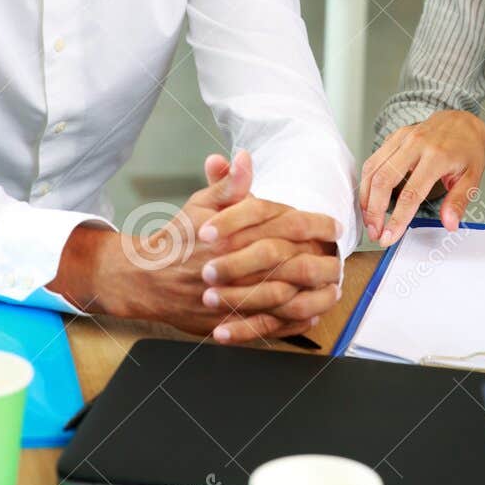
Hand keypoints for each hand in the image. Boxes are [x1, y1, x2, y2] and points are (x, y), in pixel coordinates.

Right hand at [60, 151, 337, 343]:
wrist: (145, 279)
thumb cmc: (179, 239)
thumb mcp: (200, 205)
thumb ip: (228, 186)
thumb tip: (243, 158)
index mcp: (230, 233)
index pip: (284, 224)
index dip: (315, 224)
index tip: (333, 226)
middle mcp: (232, 264)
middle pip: (291, 260)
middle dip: (322, 258)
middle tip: (339, 257)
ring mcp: (230, 296)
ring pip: (284, 295)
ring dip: (314, 291)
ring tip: (333, 285)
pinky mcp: (227, 321)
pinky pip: (268, 326)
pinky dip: (293, 322)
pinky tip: (311, 314)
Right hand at [360, 110, 484, 244]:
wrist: (461, 120)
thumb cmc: (467, 149)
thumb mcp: (473, 176)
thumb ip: (459, 201)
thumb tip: (449, 224)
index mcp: (437, 156)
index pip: (411, 193)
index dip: (397, 219)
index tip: (389, 237)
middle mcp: (416, 144)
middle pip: (384, 181)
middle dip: (374, 212)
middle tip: (375, 233)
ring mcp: (402, 138)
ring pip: (373, 170)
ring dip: (366, 199)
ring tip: (370, 221)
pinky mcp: (393, 137)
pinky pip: (373, 161)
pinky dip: (366, 183)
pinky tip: (369, 199)